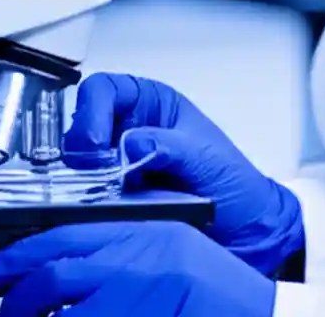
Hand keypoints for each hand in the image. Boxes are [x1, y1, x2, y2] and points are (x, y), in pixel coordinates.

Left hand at [0, 221, 275, 316]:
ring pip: (66, 314)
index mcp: (140, 233)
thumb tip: (62, 271)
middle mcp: (137, 261)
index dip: (18, 256)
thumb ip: (121, 254)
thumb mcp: (166, 251)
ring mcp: (139, 295)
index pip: (63, 236)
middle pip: (55, 275)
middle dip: (18, 297)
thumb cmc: (216, 288)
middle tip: (5, 309)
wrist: (260, 312)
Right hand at [64, 73, 303, 274]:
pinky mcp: (114, 202)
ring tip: (107, 193)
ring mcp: (118, 169)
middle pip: (81, 127)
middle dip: (83, 149)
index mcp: (152, 107)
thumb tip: (131, 142)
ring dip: (85, 179)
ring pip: (78, 164)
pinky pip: (87, 198)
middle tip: (97, 173)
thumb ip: (169, 145)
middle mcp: (129, 133)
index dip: (93, 110)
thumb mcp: (206, 157)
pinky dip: (90, 204)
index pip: (104, 90)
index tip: (97, 142)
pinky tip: (108, 210)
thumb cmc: (236, 186)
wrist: (246, 234)